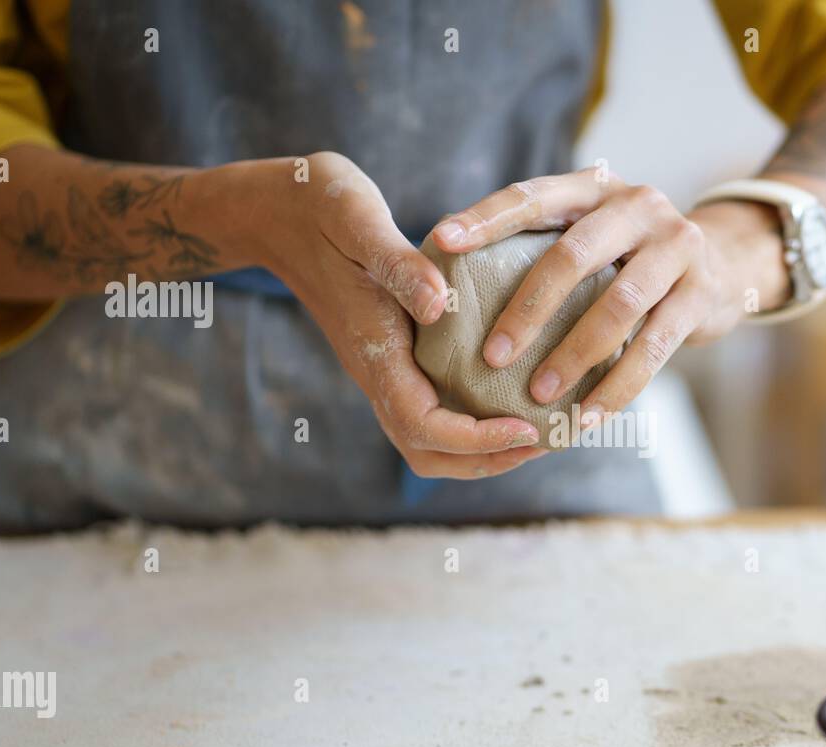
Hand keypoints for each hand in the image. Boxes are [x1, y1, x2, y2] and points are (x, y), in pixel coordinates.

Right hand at [249, 152, 544, 478]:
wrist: (279, 210)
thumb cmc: (323, 208)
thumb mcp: (361, 222)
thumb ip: (399, 265)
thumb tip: (440, 306)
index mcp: (374, 352)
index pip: (424, 426)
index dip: (477, 440)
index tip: (526, 427)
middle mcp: (378, 374)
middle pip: (428, 452)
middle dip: (488, 459)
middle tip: (546, 439)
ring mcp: (384, 371)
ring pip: (429, 441)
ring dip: (482, 451)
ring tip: (538, 432)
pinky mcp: (394, 360)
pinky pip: (434, 411)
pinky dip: (474, 422)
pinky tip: (514, 398)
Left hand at [429, 168, 788, 425]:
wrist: (726, 262)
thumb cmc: (629, 257)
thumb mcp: (593, 234)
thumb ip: (540, 247)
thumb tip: (449, 284)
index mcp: (595, 188)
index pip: (533, 196)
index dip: (486, 219)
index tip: (441, 243)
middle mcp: (638, 208)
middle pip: (573, 256)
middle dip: (528, 309)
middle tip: (491, 356)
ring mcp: (676, 248)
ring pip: (618, 308)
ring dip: (573, 356)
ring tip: (537, 393)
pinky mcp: (701, 294)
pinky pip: (653, 349)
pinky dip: (616, 388)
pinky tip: (586, 417)